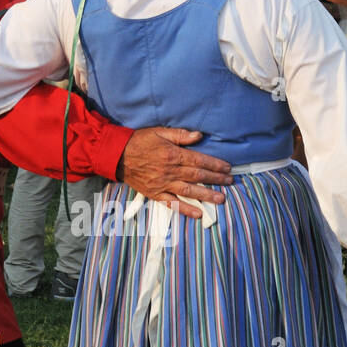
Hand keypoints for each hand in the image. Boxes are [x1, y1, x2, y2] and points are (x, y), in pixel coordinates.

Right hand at [116, 127, 231, 218]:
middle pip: (198, 176)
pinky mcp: (155, 194)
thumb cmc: (139, 141)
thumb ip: (180, 135)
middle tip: (230, 182)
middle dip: (216, 179)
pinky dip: (186, 209)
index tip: (228, 168)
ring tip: (221, 199)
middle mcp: (170, 171)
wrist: (116, 155)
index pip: (199, 160)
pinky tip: (198, 213)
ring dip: (206, 195)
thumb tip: (199, 136)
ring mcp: (163, 184)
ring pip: (189, 191)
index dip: (215, 164)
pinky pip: (173, 203)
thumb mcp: (159, 132)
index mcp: (172, 155)